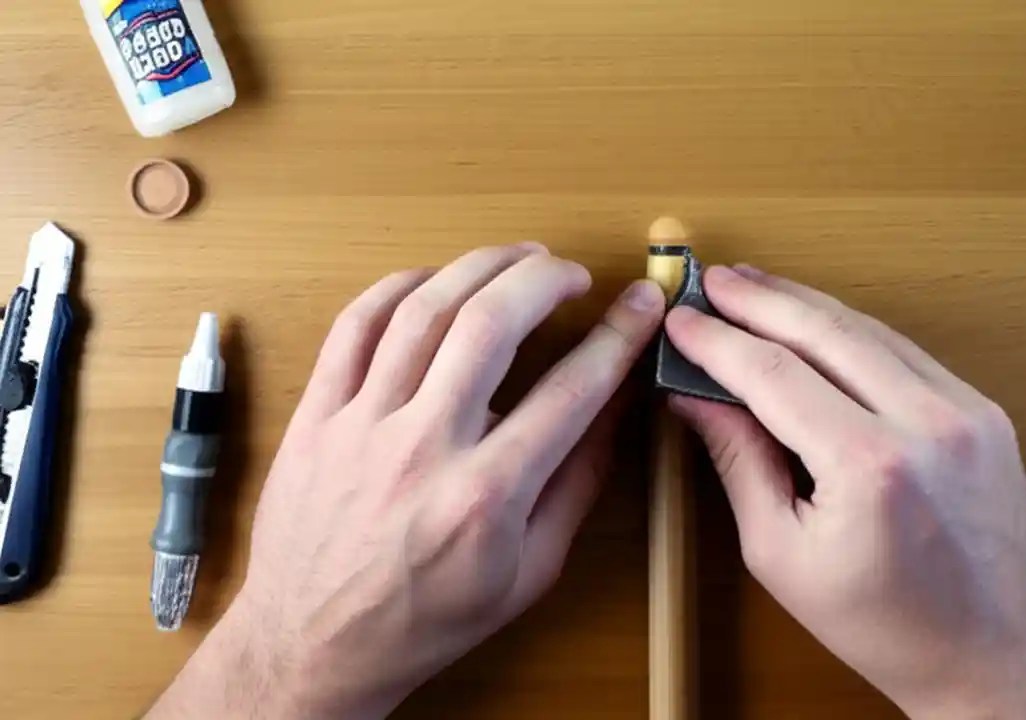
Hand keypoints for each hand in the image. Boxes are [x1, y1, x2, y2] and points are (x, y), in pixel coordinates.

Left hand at [148, 244, 664, 718]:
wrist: (315, 646)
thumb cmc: (429, 619)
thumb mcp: (529, 573)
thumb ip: (576, 485)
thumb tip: (613, 407)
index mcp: (486, 497)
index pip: (571, 390)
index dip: (617, 335)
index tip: (640, 303)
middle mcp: (423, 449)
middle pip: (491, 324)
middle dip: (543, 279)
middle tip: (570, 273)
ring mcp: (361, 426)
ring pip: (423, 310)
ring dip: (478, 267)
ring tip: (515, 259)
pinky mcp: (316, 416)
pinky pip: (355, 327)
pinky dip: (399, 287)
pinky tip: (434, 281)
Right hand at [665, 264, 1025, 719]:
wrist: (992, 652)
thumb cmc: (884, 623)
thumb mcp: (781, 554)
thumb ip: (739, 461)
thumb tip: (696, 395)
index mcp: (870, 467)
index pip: (774, 374)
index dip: (719, 342)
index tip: (682, 321)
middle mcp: (926, 425)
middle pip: (825, 330)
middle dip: (761, 299)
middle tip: (712, 280)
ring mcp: (966, 411)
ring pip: (869, 329)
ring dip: (806, 303)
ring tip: (754, 288)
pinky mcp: (984, 412)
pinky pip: (906, 352)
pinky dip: (854, 330)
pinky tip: (817, 320)